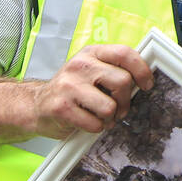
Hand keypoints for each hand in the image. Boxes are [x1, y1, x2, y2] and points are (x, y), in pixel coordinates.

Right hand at [30, 44, 153, 137]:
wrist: (35, 105)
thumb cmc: (69, 90)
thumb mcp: (90, 70)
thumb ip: (112, 69)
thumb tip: (142, 78)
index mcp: (91, 53)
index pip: (124, 54)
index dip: (142, 70)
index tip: (146, 84)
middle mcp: (80, 65)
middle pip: (122, 82)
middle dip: (125, 101)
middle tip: (118, 108)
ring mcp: (69, 85)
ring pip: (110, 107)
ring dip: (110, 118)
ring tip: (100, 116)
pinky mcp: (62, 107)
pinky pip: (95, 124)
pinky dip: (95, 128)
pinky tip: (86, 122)